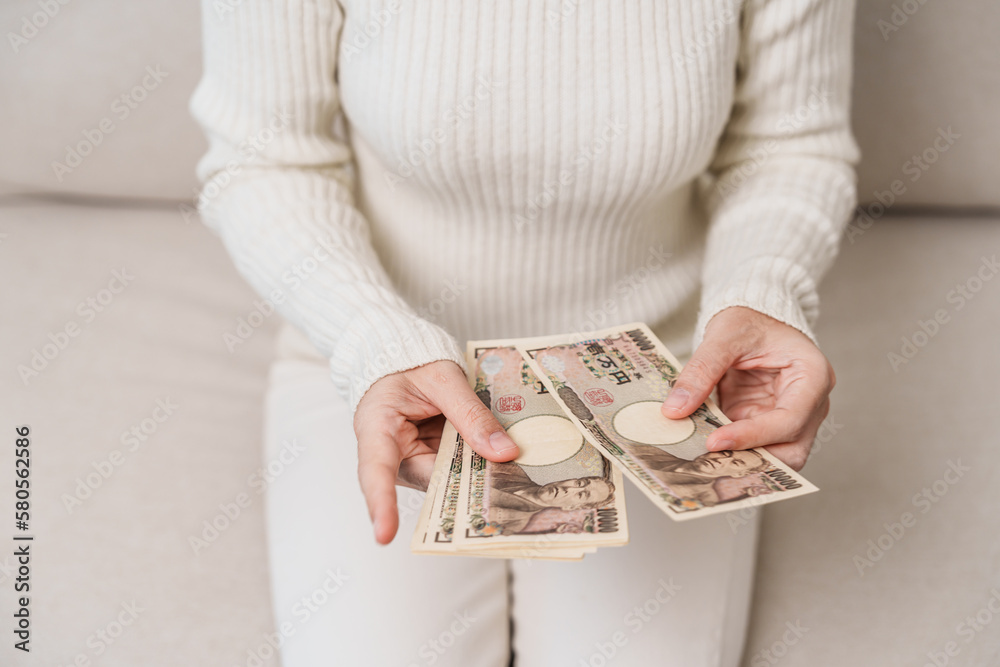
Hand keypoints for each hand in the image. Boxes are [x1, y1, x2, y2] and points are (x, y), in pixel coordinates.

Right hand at [354, 360, 519, 544]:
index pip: (375, 471)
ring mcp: (410, 460)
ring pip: (446, 479)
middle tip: (504, 484)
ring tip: (508, 465)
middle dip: (465, 485)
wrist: (403, 357)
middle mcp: (388, 453)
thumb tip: (503, 452)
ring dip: (475, 474)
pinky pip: (455, 470)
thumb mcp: (444, 379)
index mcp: (376, 427)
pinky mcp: (429, 460)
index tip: (384, 535)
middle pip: (426, 480)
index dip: (381, 504)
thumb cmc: (411, 363)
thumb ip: (471, 414)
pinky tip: (501, 461)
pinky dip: (476, 466)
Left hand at [661, 306, 833, 470]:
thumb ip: (700, 372)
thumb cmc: (750, 319)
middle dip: (752, 461)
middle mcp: (810, 404)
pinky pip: (754, 448)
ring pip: (775, 457)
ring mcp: (791, 418)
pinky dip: (731, 452)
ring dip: (741, 461)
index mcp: (812, 376)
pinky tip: (702, 451)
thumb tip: (675, 410)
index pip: (789, 421)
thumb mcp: (723, 337)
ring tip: (701, 460)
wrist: (753, 317)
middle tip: (709, 463)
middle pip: (791, 451)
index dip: (752, 436)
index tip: (714, 441)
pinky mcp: (767, 424)